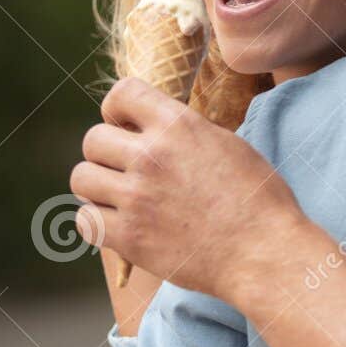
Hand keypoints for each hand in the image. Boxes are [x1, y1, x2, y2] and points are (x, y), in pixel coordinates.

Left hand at [71, 77, 307, 299]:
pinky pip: (85, 220)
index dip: (117, 108)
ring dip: (97, 185)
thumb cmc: (258, 199)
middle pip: (93, 140)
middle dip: (106, 152)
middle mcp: (150, 156)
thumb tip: (158, 127)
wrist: (264, 253)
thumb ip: (185, 132)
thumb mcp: (227, 144)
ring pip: (81, 178)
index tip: (125, 126)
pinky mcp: (129, 237)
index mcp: (177, 125)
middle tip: (125, 168)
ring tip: (118, 196)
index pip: (121, 93)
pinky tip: (117, 223)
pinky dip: (96, 221)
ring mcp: (136, 198)